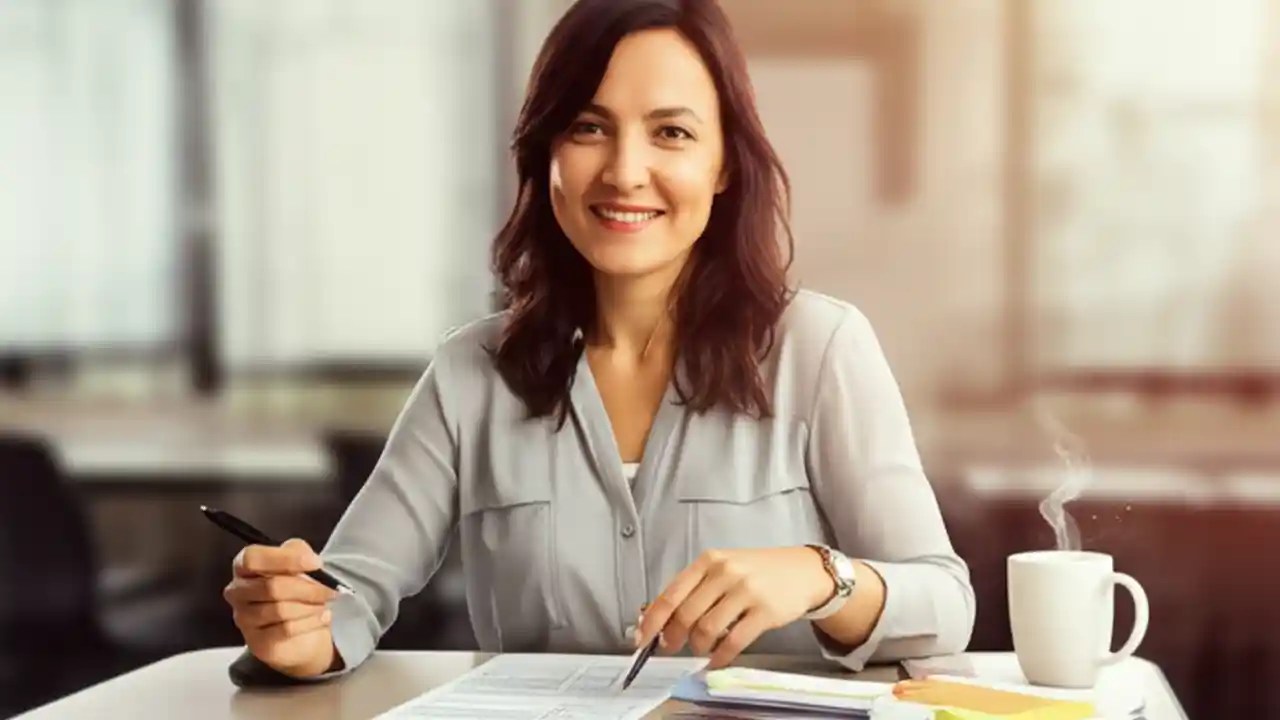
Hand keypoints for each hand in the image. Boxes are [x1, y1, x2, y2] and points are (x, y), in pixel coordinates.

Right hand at [223, 538, 339, 677]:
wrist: (300, 630)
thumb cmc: (295, 588)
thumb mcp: (298, 561)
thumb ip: (298, 552)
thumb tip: (310, 560)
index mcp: (243, 565)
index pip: (253, 558)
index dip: (285, 559)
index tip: (317, 563)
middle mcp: (237, 591)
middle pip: (271, 587)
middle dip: (308, 588)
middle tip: (331, 590)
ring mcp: (244, 618)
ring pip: (280, 610)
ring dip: (311, 606)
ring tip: (326, 603)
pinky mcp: (257, 642)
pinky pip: (286, 630)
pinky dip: (310, 622)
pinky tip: (322, 617)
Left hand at [637, 547, 833, 668]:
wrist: (802, 571)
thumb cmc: (756, 572)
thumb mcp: (722, 568)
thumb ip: (693, 589)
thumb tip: (657, 617)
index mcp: (708, 561)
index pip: (671, 594)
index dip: (652, 621)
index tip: (641, 638)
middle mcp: (725, 572)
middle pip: (686, 615)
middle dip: (673, 638)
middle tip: (671, 647)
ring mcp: (746, 591)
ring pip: (707, 630)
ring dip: (698, 647)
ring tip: (700, 650)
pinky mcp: (765, 612)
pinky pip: (734, 642)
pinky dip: (720, 656)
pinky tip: (716, 659)